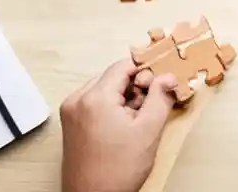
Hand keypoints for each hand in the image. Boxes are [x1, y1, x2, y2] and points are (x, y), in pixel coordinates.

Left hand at [60, 59, 177, 191]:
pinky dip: (109, 109)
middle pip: (112, 78)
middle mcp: (78, 100)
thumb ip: (161, 98)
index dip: (145, 72)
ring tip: (135, 122)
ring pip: (103, 90)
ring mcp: (71, 112)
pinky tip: (121, 128)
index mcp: (95, 98)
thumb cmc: (117, 172)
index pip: (123, 66)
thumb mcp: (148, 131)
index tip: (159, 83)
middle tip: (149, 108)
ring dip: (122, 99)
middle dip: (133, 88)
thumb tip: (167, 77)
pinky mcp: (70, 124)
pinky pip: (93, 104)